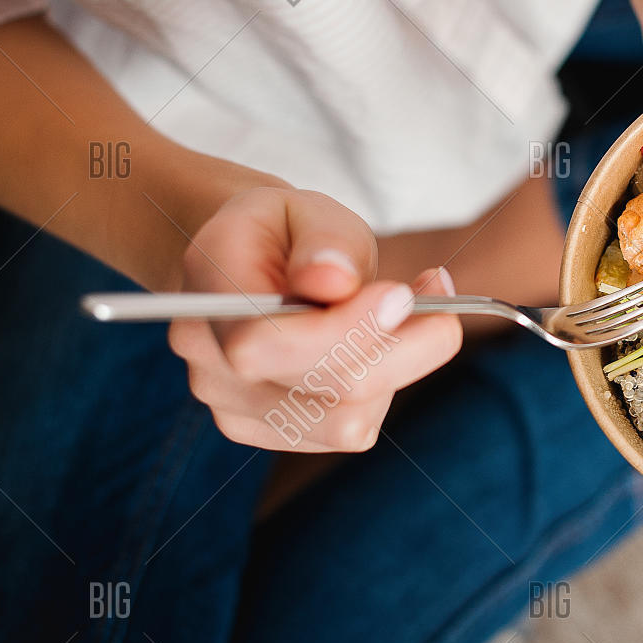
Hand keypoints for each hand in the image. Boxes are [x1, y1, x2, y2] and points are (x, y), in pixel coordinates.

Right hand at [167, 187, 461, 451]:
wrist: (252, 265)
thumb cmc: (286, 233)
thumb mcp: (309, 209)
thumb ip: (325, 241)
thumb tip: (332, 280)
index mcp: (207, 290)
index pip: (264, 342)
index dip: (343, 331)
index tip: (401, 295)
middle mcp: (208, 360)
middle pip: (320, 390)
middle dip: (399, 346)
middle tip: (435, 289)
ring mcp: (232, 406)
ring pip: (346, 421)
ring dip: (397, 367)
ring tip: (410, 308)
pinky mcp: (269, 432)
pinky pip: (349, 430)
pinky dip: (383, 388)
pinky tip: (382, 343)